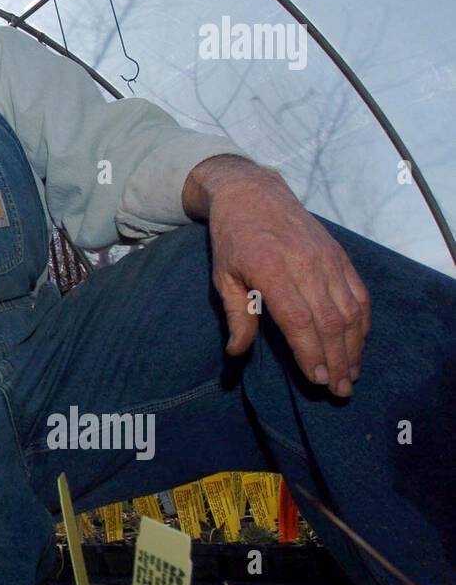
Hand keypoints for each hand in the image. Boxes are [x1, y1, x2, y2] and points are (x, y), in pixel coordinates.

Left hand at [189, 161, 370, 397]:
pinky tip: (358, 344)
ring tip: (351, 375)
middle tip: (339, 390)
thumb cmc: (232, 239)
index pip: (300, 321)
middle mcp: (306, 265)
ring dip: (354, 347)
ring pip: (350, 311)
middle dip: (337, 360)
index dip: (312, 353)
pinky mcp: (340, 255)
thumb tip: (237, 352)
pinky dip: (362, 322)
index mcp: (272, 271)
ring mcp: (327, 259)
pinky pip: (359, 293)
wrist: (253, 194)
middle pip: (330, 322)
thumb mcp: (222, 276)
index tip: (317, 380)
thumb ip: (235, 315)